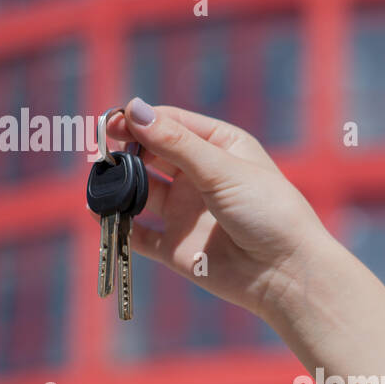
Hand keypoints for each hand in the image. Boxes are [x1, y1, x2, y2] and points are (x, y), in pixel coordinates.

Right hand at [103, 97, 332, 321]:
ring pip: (140, 192)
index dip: (140, 120)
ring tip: (100, 180)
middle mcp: (198, 177)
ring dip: (118, 185)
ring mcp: (185, 212)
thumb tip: (134, 109)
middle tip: (103, 150)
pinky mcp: (174, 246)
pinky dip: (116, 222)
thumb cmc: (268, 211)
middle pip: (150, 155)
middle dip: (125, 151)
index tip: (113, 122)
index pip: (170, 123)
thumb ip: (175, 142)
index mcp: (218, 147)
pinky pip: (136, 232)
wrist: (286, 274)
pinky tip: (98, 212)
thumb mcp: (221, 169)